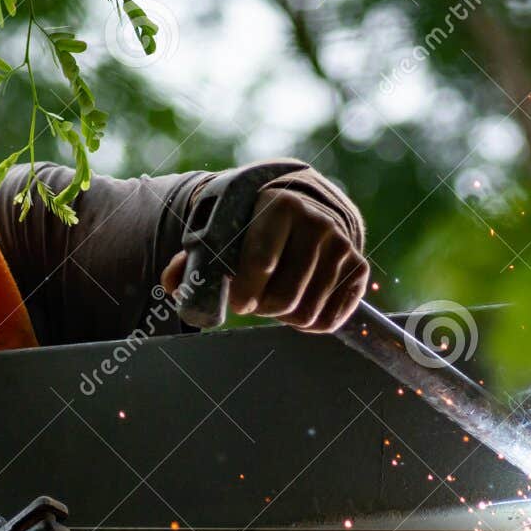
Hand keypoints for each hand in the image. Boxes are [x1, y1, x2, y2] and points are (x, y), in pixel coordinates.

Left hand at [162, 188, 369, 332]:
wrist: (304, 209)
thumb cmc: (254, 228)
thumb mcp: (225, 232)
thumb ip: (195, 259)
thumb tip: (171, 283)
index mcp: (280, 207)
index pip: (260, 265)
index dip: (244, 294)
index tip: (237, 301)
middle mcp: (318, 223)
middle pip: (284, 298)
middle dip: (263, 308)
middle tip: (255, 301)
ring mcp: (342, 246)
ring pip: (306, 313)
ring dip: (284, 316)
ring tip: (276, 298)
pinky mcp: (358, 268)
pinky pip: (330, 319)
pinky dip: (310, 323)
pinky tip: (299, 304)